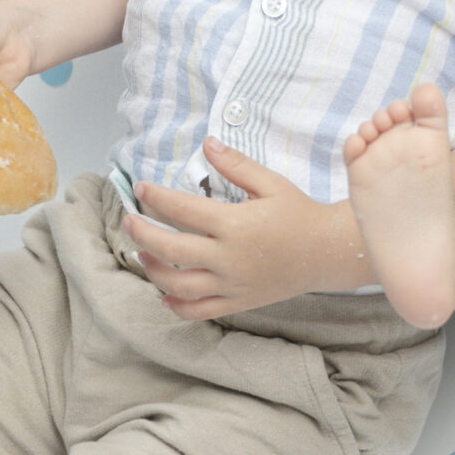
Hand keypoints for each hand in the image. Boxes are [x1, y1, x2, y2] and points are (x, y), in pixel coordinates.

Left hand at [123, 139, 355, 318]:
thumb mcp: (271, 182)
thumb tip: (207, 143)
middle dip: (142, 234)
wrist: (325, 252)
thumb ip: (236, 165)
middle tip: (129, 221)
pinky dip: (176, 305)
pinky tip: (164, 293)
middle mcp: (228, 257)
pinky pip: (199, 311)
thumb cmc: (298, 213)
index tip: (140, 189)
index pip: (182, 209)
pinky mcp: (237, 302)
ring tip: (143, 254)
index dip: (156, 198)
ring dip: (153, 270)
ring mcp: (231, 284)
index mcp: (235, 224)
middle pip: (171, 249)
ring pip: (178, 285)